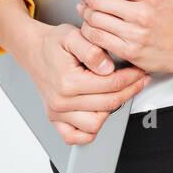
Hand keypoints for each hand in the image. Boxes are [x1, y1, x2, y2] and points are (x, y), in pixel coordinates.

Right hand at [10, 21, 150, 145]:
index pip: (111, 85)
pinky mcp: (55, 119)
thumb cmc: (53, 44)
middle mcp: (61, 101)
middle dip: (130, 90)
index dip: (132, 78)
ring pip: (96, 123)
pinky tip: (99, 113)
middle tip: (138, 79)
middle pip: (109, 104)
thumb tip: (107, 67)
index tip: (139, 71)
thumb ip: (92, 50)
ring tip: (119, 93)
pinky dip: (90, 131)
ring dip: (112, 110)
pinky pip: (76, 137)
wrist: (33, 50)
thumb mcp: (73, 36)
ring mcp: (57, 112)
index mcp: (67, 82)